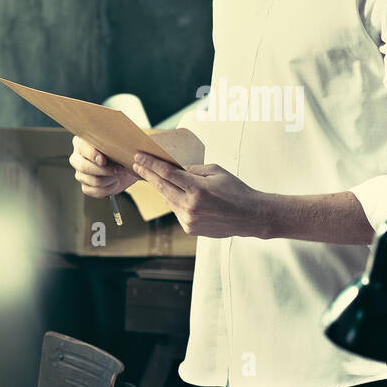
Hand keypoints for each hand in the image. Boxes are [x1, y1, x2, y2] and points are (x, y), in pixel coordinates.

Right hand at [69, 135, 136, 197]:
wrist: (125, 164)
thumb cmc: (120, 149)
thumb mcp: (117, 141)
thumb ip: (112, 140)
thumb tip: (112, 142)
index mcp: (81, 143)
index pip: (82, 149)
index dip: (93, 155)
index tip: (104, 160)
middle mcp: (77, 158)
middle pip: (84, 167)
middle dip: (106, 170)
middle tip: (120, 169)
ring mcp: (80, 173)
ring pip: (93, 180)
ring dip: (111, 179)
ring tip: (119, 174)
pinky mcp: (86, 186)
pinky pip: (94, 191)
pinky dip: (108, 188)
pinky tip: (115, 182)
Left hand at [131, 153, 268, 237]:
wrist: (249, 216)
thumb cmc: (236, 190)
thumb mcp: (216, 171)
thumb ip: (192, 170)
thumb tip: (174, 168)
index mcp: (198, 189)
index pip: (167, 173)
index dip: (151, 164)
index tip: (139, 157)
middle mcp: (190, 206)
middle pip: (161, 187)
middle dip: (148, 174)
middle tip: (137, 164)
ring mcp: (189, 220)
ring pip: (167, 199)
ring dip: (162, 188)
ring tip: (158, 177)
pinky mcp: (190, 229)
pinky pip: (176, 211)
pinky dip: (175, 201)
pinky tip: (180, 195)